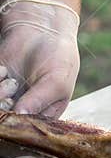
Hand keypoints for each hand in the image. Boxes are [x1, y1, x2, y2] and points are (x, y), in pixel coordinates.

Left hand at [0, 0, 79, 117]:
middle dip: (5, 107)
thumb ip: (38, 100)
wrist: (42, 28)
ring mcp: (9, 95)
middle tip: (12, 91)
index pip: (28, 128)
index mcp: (45, 113)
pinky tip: (5, 70)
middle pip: (7, 119)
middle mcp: (25, 107)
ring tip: (10, 80)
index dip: (19, 123)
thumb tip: (19, 115)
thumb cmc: (59, 56)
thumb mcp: (57, 81)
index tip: (18, 109)